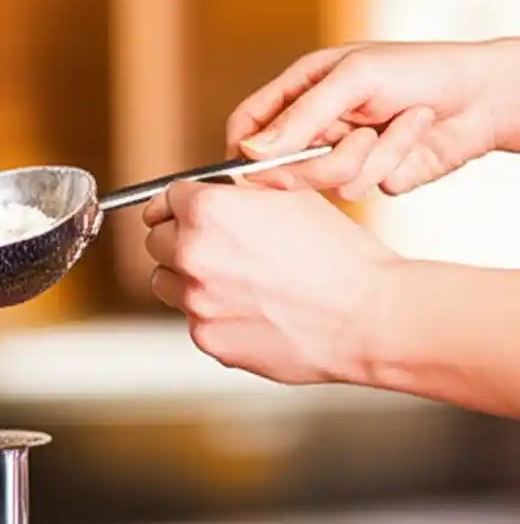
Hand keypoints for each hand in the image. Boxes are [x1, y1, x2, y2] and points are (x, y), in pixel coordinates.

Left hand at [143, 181, 400, 384]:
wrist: (368, 316)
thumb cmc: (339, 255)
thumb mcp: (290, 195)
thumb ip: (239, 188)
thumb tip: (212, 185)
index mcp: (208, 210)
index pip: (165, 198)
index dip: (182, 204)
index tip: (186, 212)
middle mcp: (192, 253)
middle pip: (156, 240)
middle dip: (179, 239)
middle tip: (214, 245)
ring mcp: (195, 300)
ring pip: (166, 282)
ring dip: (187, 278)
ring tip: (234, 279)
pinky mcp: (206, 338)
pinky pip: (193, 319)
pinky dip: (213, 313)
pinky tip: (252, 309)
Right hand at [228, 38, 519, 199]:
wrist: (483, 95)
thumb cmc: (419, 69)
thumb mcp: (354, 78)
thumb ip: (301, 116)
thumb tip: (251, 150)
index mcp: (299, 93)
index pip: (247, 127)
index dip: (243, 151)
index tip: (255, 170)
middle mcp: (315, 127)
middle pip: (282, 168)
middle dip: (324, 158)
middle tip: (360, 135)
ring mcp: (340, 155)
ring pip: (326, 183)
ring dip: (370, 154)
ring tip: (396, 123)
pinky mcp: (370, 178)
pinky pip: (364, 187)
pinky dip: (394, 160)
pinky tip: (414, 133)